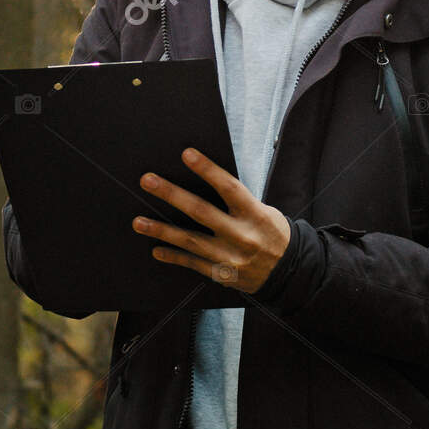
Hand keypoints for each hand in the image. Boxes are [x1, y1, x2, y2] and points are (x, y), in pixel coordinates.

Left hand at [132, 147, 291, 293]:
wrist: (290, 273)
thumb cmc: (272, 234)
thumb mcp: (264, 212)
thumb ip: (237, 202)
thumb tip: (204, 181)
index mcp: (255, 214)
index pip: (228, 188)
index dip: (207, 170)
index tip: (186, 154)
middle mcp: (241, 235)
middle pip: (201, 212)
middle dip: (171, 195)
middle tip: (147, 181)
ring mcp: (229, 257)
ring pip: (190, 241)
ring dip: (161, 230)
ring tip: (138, 221)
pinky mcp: (222, 274)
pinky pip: (193, 263)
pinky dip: (174, 256)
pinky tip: (156, 249)